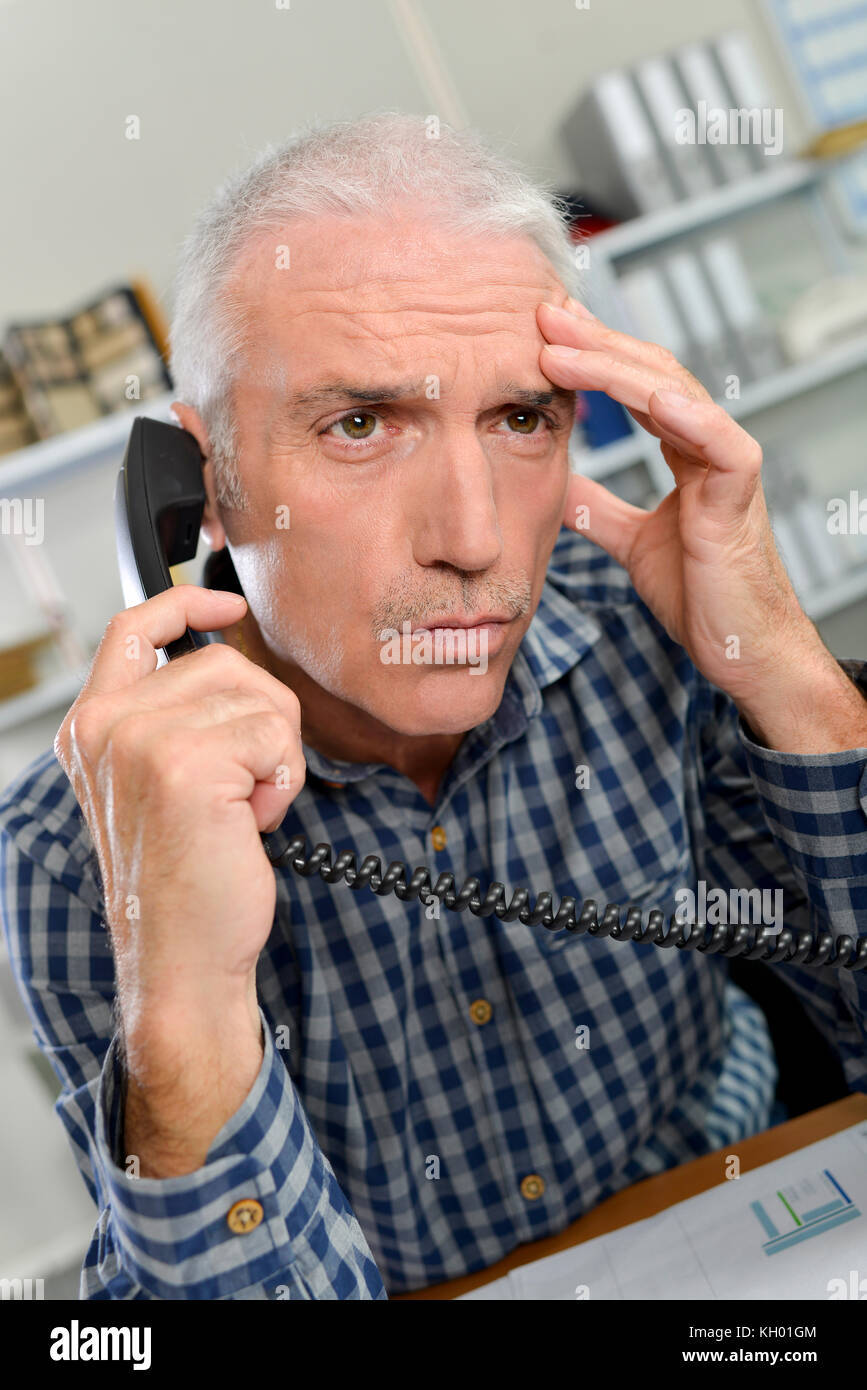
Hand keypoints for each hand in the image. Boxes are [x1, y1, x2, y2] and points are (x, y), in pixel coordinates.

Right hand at [54, 586, 305, 1170]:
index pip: (133, 627)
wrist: (183, 960)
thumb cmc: (182, 881)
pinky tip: (253, 825)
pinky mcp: (189, 765)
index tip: (228, 609)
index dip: (186, 606)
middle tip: (243, 788)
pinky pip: (275, 736)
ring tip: (243, 810)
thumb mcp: (157, 785)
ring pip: (260, 697)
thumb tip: (229, 659)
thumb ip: (172, 720)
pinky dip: (283, 781)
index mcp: (93, 726)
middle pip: (226, 663)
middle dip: (262, 720)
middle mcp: (107, 726)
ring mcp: (142, 741)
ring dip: (275, 755)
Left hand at [536, 298, 822, 708]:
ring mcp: (727, 465)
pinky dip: (685, 415)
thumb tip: (556, 481)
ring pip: (674, 394)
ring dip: (616, 368)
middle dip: (596, 342)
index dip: (591, 357)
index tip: (543, 335)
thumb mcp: (630, 542)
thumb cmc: (699, 596)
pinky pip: (719, 442)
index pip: (635, 387)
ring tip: (563, 348)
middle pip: (651, 374)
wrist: (740, 649)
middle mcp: (707, 447)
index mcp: (685, 453)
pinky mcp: (741, 494)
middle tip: (544, 314)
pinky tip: (647, 395)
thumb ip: (598, 508)